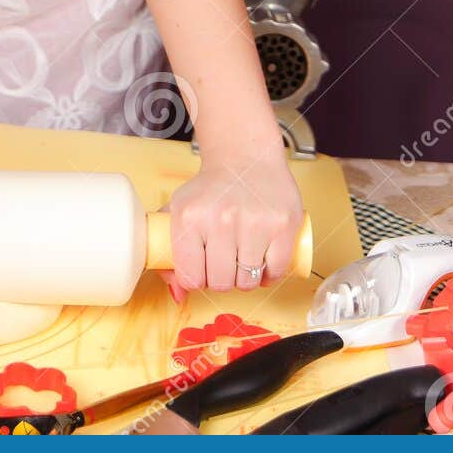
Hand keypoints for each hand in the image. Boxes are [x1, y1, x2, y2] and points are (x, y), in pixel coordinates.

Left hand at [158, 151, 303, 302]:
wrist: (245, 157)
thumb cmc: (212, 187)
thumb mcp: (180, 209)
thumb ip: (170, 251)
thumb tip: (178, 294)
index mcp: (189, 217)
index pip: (190, 277)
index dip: (196, 279)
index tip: (201, 269)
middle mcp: (220, 219)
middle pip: (220, 283)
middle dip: (221, 279)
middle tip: (224, 261)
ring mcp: (254, 223)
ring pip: (248, 282)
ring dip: (246, 278)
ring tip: (243, 258)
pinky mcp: (282, 226)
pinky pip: (275, 272)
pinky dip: (269, 274)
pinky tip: (262, 258)